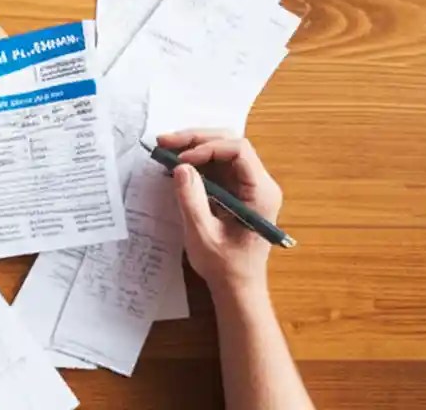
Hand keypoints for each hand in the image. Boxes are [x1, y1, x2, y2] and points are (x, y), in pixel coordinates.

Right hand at [158, 130, 282, 299]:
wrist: (238, 286)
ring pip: (223, 150)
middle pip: (231, 144)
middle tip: (165, 142)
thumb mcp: (203, 235)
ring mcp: (249, 185)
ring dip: (194, 146)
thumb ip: (191, 200)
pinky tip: (175, 161)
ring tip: (165, 147)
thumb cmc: (225, 266)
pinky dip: (195, 160)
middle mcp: (260, 184)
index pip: (239, 150)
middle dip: (197, 140)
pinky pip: (218, 165)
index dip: (208, 148)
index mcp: (261, 193)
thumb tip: (180, 167)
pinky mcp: (237, 190)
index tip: (182, 160)